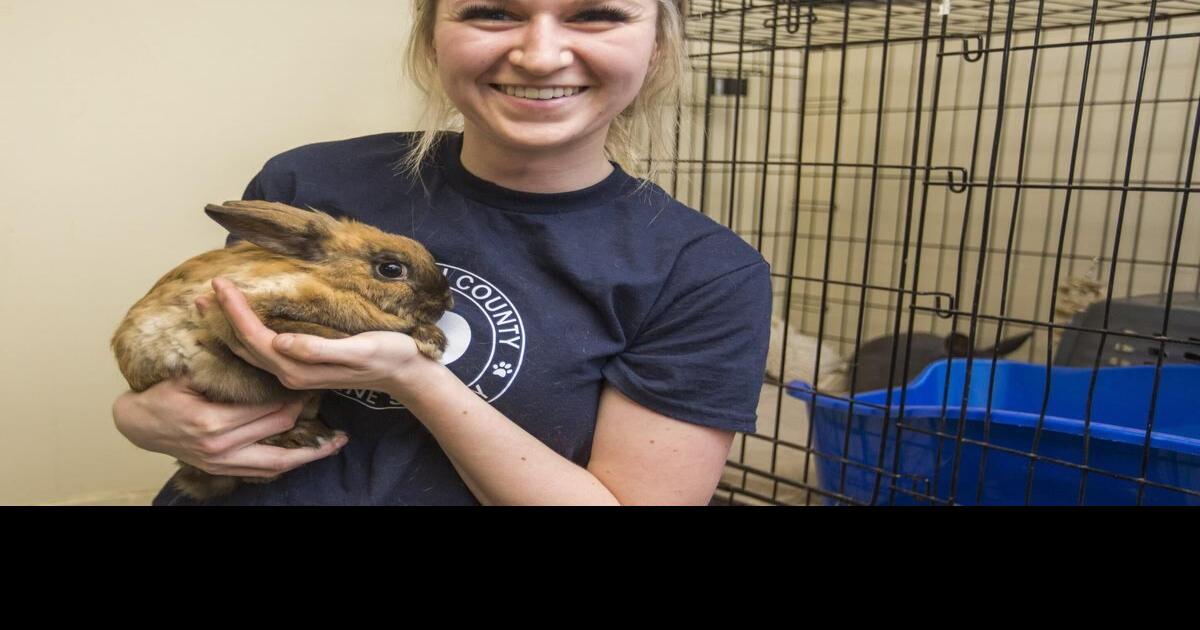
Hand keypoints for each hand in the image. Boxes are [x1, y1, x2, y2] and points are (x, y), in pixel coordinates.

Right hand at [111, 377, 346, 477]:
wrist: (138, 425)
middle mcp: (220, 447)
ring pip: (278, 462)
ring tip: (335, 443)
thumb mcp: (188, 374)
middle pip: (278, 428)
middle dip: (305, 414)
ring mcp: (221, 463)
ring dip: (309, 453)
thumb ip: (221, 365)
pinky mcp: (221, 470)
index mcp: (212, 421)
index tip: (311, 381)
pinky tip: (306, 455)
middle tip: (326, 399)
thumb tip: (253, 345)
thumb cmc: (162, 394)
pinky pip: (262, 471)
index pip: (268, 407)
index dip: (293, 393)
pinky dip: (287, 463)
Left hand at [201, 277, 439, 400]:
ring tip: (214, 306)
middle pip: (245, 345)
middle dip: (223, 317)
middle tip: (204, 292)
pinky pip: (264, 350)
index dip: (234, 311)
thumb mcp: (359, 350)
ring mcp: (296, 371)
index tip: (221, 284)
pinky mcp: (303, 365)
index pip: (255, 337)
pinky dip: (248, 333)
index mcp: (298, 368)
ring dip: (231, 326)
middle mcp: (291, 372)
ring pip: (251, 349)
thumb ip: (318, 350)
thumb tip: (280, 342)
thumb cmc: (388, 355)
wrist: (406, 374)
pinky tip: (245, 322)